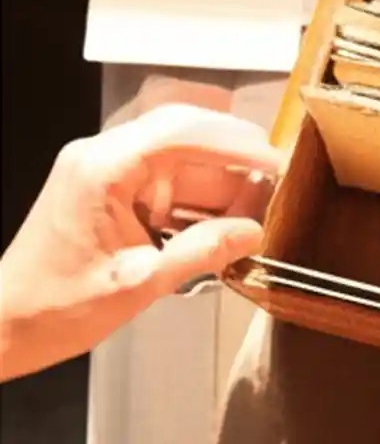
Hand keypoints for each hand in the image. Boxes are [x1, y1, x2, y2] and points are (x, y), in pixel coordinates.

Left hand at [0, 104, 280, 381]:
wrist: (4, 325)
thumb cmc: (54, 308)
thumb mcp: (138, 284)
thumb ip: (200, 252)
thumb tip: (251, 232)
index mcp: (102, 170)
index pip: (182, 132)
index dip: (236, 143)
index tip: (275, 162)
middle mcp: (101, 157)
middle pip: (183, 132)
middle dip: (233, 152)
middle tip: (275, 176)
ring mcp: (103, 169)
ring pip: (179, 155)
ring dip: (218, 179)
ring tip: (255, 208)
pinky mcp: (109, 188)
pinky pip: (164, 177)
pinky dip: (196, 195)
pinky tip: (222, 219)